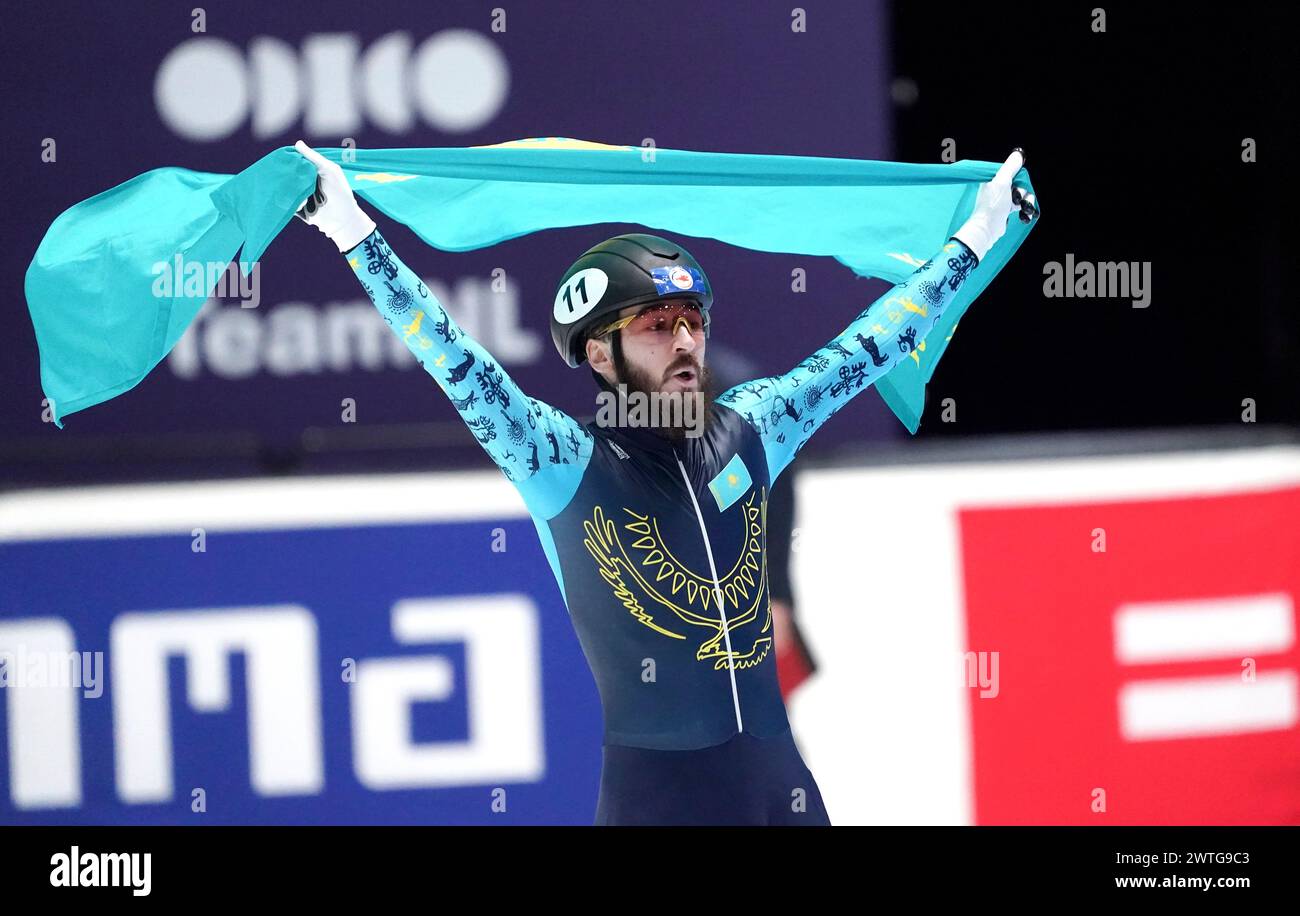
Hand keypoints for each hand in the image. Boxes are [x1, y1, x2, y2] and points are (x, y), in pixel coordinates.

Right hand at [293, 140, 376, 252]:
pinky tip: (304, 204)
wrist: (343, 220)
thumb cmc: (340, 192)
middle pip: (288, 173)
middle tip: (291, 177)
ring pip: (285, 186)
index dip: (289, 159)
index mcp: (311, 169)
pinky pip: (287, 201)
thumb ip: (314, 158)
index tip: (284, 158)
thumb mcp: (330, 170)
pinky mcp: (296, 206)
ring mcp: (299, 193)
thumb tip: (297, 143)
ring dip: (290, 189)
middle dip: (288, 174)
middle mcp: (304, 180)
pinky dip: (293, 201)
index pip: (295, 160)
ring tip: (304, 194)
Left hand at [951, 148, 1024, 262]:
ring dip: (1025, 202)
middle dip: (1022, 192)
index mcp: (994, 178)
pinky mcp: (1005, 209)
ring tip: (1022, 209)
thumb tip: (1019, 153)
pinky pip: (1020, 205)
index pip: (1013, 172)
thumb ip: (1010, 167)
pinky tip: (1024, 216)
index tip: (1016, 185)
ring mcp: (1002, 198)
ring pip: (1022, 195)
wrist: (987, 229)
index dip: (1019, 179)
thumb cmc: (992, 205)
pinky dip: (1024, 210)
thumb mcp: (1002, 182)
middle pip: (1020, 183)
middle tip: (1017, 199)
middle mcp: (997, 187)